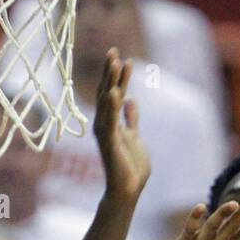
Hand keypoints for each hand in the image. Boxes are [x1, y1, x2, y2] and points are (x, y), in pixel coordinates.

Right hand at [93, 49, 149, 204]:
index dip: (117, 76)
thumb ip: (131, 119)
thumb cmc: (131, 167)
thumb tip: (131, 101)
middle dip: (110, 72)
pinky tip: (115, 91)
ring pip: (106, 102)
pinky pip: (110, 121)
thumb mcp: (135, 137)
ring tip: (114, 63)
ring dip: (110, 82)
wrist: (127, 189)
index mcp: (111, 122)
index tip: (123, 58)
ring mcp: (105, 132)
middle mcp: (104, 124)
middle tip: (113, 50)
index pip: (113, 94)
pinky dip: (112, 106)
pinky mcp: (109, 142)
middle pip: (106, 92)